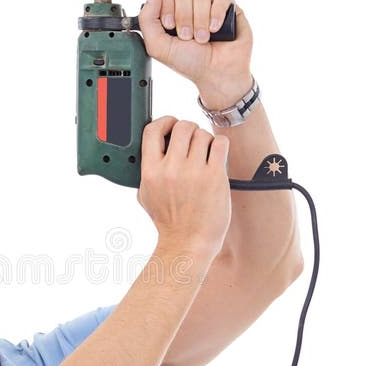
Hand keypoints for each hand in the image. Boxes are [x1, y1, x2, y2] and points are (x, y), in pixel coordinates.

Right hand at [137, 116, 230, 258]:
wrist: (187, 243)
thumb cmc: (168, 222)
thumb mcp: (146, 195)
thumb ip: (146, 171)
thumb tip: (151, 148)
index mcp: (151, 172)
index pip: (152, 130)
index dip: (164, 121)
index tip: (170, 125)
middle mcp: (171, 169)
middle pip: (182, 127)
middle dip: (188, 130)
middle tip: (192, 141)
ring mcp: (194, 172)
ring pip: (201, 133)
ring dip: (204, 139)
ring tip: (205, 153)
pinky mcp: (215, 177)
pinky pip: (220, 143)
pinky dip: (219, 145)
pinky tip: (216, 156)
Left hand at [138, 0, 253, 109]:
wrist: (216, 74)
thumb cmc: (189, 63)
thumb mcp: (158, 47)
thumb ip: (147, 20)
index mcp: (170, 13)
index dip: (165, 6)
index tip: (169, 26)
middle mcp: (188, 7)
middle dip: (183, 17)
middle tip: (187, 37)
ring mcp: (208, 6)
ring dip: (200, 20)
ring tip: (203, 39)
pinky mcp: (228, 7)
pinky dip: (217, 14)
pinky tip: (216, 29)